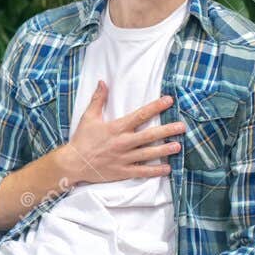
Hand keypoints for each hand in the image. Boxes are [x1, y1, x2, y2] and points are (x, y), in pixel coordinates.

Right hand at [57, 86, 183, 187]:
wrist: (73, 163)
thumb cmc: (82, 139)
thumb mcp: (88, 117)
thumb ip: (98, 99)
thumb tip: (103, 82)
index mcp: (116, 128)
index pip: (140, 115)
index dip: (156, 107)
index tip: (168, 101)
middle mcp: (122, 143)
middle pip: (149, 135)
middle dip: (167, 130)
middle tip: (182, 127)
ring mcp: (123, 158)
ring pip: (148, 154)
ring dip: (164, 150)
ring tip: (178, 146)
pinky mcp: (122, 171)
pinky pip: (142, 171)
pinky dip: (155, 171)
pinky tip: (167, 169)